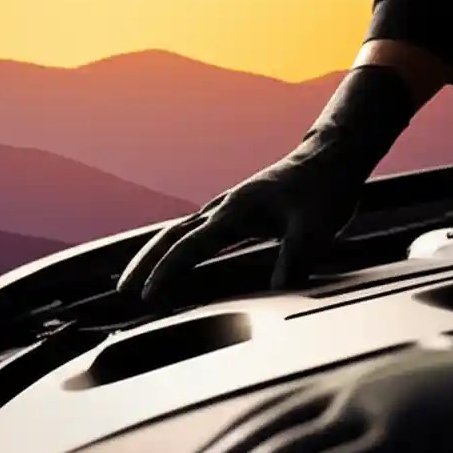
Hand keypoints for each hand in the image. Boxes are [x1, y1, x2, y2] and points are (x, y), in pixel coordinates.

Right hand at [117, 65, 416, 301]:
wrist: (331, 158)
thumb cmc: (324, 190)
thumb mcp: (316, 228)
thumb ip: (295, 258)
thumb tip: (278, 291)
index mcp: (237, 209)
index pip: (191, 245)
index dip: (168, 271)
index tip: (148, 295)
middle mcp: (223, 207)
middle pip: (171, 236)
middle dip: (144, 263)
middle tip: (122, 291)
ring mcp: (226, 208)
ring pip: (178, 232)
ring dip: (153, 255)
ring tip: (132, 281)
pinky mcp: (235, 213)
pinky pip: (193, 232)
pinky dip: (174, 249)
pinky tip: (171, 263)